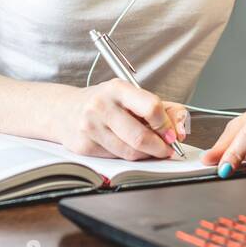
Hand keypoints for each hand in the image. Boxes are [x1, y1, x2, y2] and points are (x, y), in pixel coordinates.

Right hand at [57, 80, 187, 160]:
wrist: (64, 110)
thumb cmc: (104, 102)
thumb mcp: (131, 96)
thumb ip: (162, 108)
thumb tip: (181, 129)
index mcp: (117, 88)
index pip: (151, 107)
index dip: (166, 124)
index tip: (171, 133)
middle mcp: (101, 106)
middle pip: (141, 136)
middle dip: (160, 147)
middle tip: (167, 149)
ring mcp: (90, 127)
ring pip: (130, 152)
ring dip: (146, 154)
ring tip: (149, 149)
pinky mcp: (84, 146)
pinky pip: (117, 158)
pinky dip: (128, 156)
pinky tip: (127, 147)